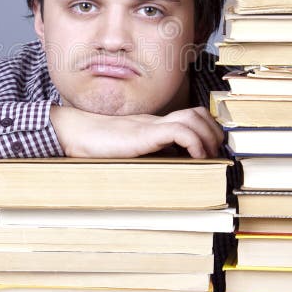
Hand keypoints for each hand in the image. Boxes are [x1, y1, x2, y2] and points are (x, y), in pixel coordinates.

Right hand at [49, 105, 224, 158]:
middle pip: (198, 113)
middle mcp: (156, 121)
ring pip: (194, 118)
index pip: (191, 116)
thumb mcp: (129, 153)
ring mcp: (152, 125)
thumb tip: (167, 177)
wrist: (76, 134)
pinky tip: (195, 158)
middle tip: (215, 153)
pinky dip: (195, 143)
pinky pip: (180, 131)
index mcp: (154, 126)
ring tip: (208, 157)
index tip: (213, 151)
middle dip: (214, 132)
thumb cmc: (97, 147)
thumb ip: (146, 157)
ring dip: (208, 138)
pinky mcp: (146, 133)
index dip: (208, 130)